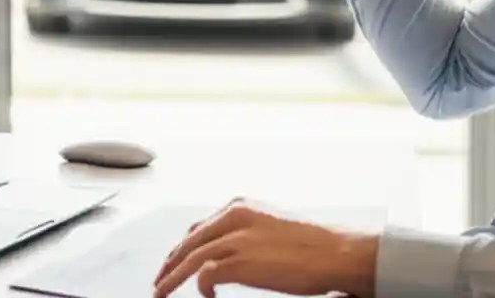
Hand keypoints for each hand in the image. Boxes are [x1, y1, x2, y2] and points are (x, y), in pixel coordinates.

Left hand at [153, 198, 378, 297]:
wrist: (335, 253)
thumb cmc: (312, 245)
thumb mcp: (271, 228)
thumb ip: (246, 232)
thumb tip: (226, 251)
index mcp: (241, 207)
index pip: (200, 227)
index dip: (183, 247)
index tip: (174, 261)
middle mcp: (233, 217)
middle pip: (188, 242)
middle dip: (170, 263)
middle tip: (159, 280)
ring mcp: (234, 239)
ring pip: (189, 259)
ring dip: (171, 278)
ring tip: (161, 293)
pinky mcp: (238, 261)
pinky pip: (204, 276)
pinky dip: (200, 288)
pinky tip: (206, 297)